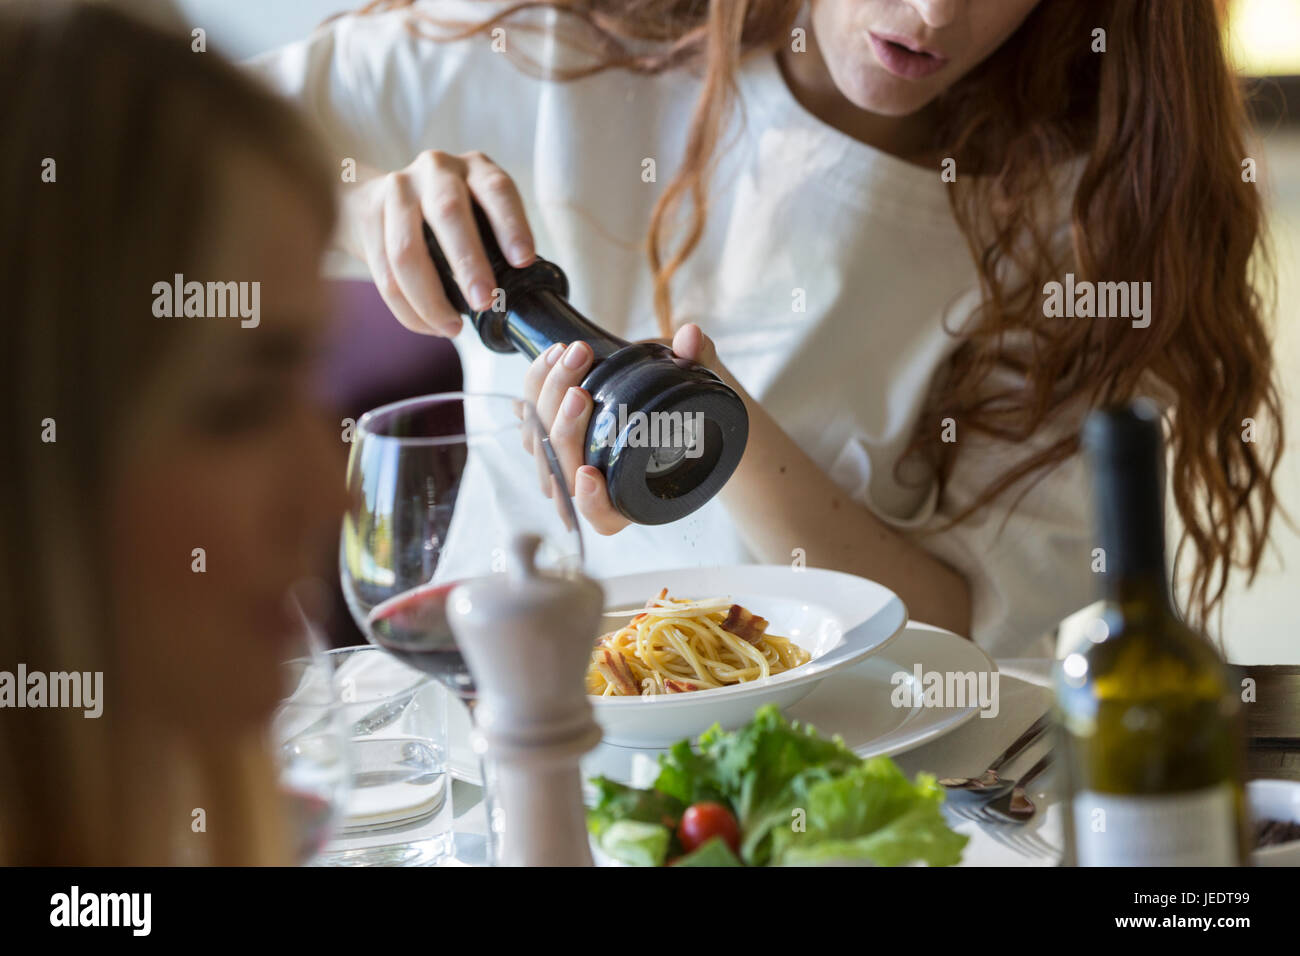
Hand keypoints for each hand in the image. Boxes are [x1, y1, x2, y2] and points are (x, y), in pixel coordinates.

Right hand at [340, 151, 534, 335]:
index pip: (497, 190)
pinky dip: (408, 309)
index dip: (512, 225)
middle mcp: (436, 171)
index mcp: (475, 169)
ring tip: (452, 328)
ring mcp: (398, 191)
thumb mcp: (477, 211)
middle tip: (485, 302)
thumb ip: (495, 242)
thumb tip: (518, 302)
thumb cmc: (445, 219)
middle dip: (468, 263)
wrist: (373, 199)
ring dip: (431, 298)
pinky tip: (430, 326)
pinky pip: (385, 273)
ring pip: (407, 250)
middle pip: (448, 213)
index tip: (523, 261)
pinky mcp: (369, 217)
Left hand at [523, 323, 723, 534]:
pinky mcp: (547, 429)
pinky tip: (554, 356)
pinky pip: (529, 413)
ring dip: (548, 398)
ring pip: (538, 441)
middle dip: (564, 430)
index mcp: (629, 495)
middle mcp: (592, 485)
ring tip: (572, 357)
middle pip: (561, 472)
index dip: (591, 503)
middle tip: (581, 390)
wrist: (662, 395)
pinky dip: (536, 384)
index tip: (590, 473)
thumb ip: (699, 363)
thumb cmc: (686, 408)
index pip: (602, 517)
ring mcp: (565, 458)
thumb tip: (692, 337)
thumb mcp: (701, 388)